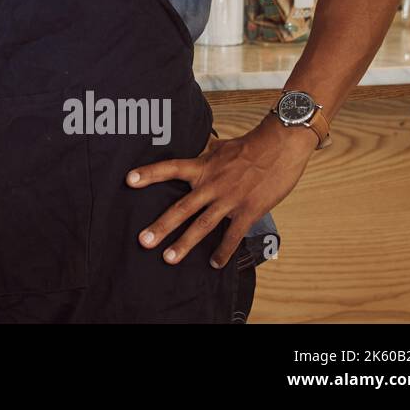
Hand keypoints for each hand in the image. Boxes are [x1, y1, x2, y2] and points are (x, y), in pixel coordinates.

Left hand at [127, 112, 316, 267]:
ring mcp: (229, 199)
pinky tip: (214, 263)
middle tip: (143, 241)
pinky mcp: (248, 210)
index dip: (149, 174)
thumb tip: (198, 146)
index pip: (170, 168)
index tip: (129, 180)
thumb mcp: (221, 147)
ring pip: (202, 225)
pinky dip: (223, 251)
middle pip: (182, 208)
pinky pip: (232, 235)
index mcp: (202, 166)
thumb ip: (206, 152)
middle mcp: (211, 184)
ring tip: (168, 258)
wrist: (280, 147)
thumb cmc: (250, 146)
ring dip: (184, 243)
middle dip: (161, 226)